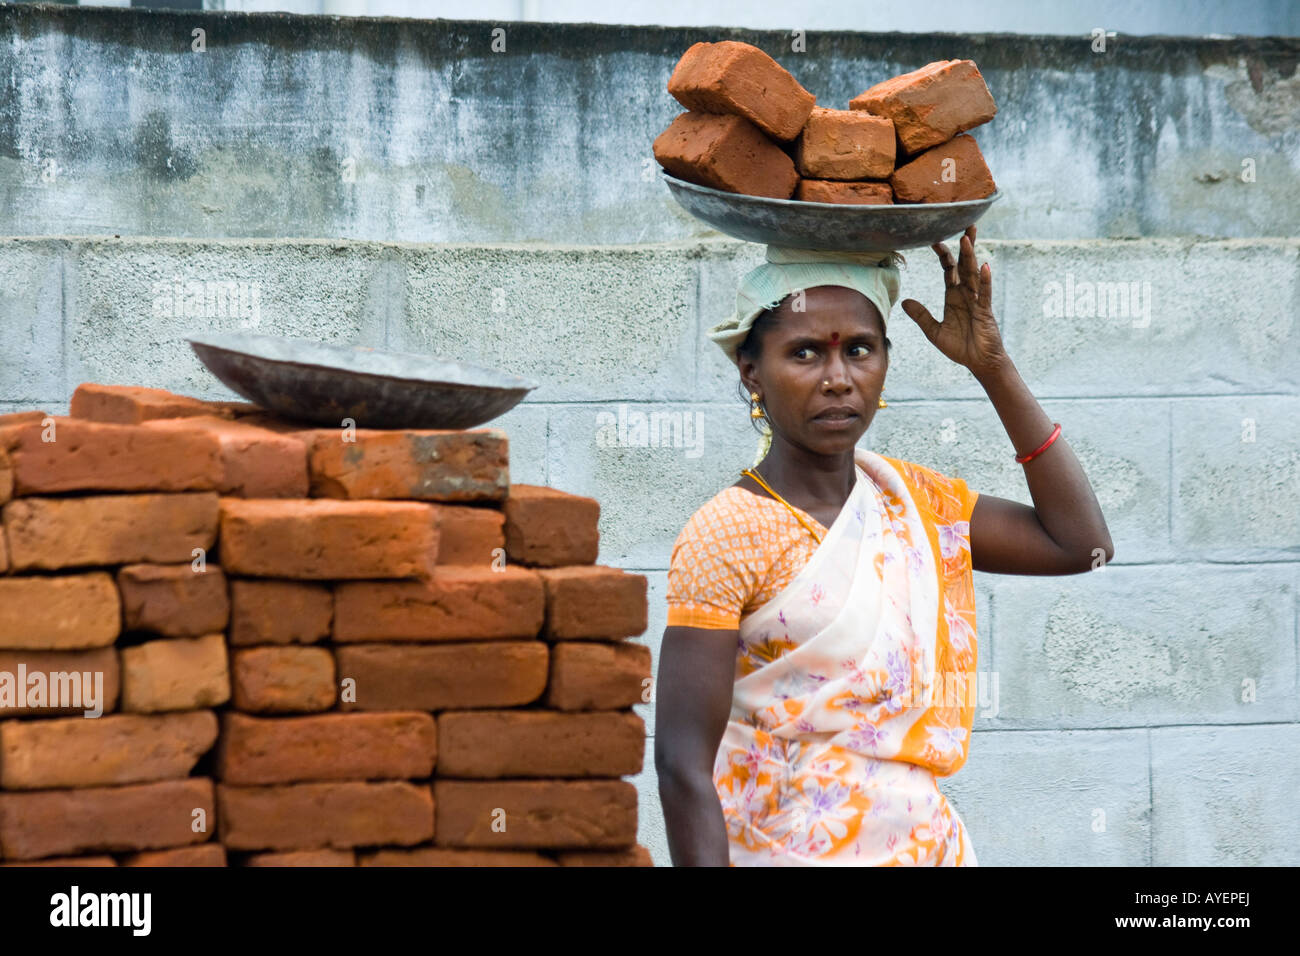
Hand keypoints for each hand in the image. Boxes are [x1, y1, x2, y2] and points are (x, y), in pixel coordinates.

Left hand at [900, 225, 1008, 378]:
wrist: (978, 362)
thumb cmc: (959, 347)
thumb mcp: (934, 331)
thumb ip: (921, 316)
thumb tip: (904, 301)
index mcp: (953, 296)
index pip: (948, 270)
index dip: (943, 255)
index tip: (934, 239)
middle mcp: (966, 294)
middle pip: (964, 265)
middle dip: (964, 246)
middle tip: (964, 225)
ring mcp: (977, 301)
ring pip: (973, 274)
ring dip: (970, 257)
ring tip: (967, 238)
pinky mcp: (985, 312)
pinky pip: (985, 293)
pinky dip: (985, 281)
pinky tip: (985, 267)